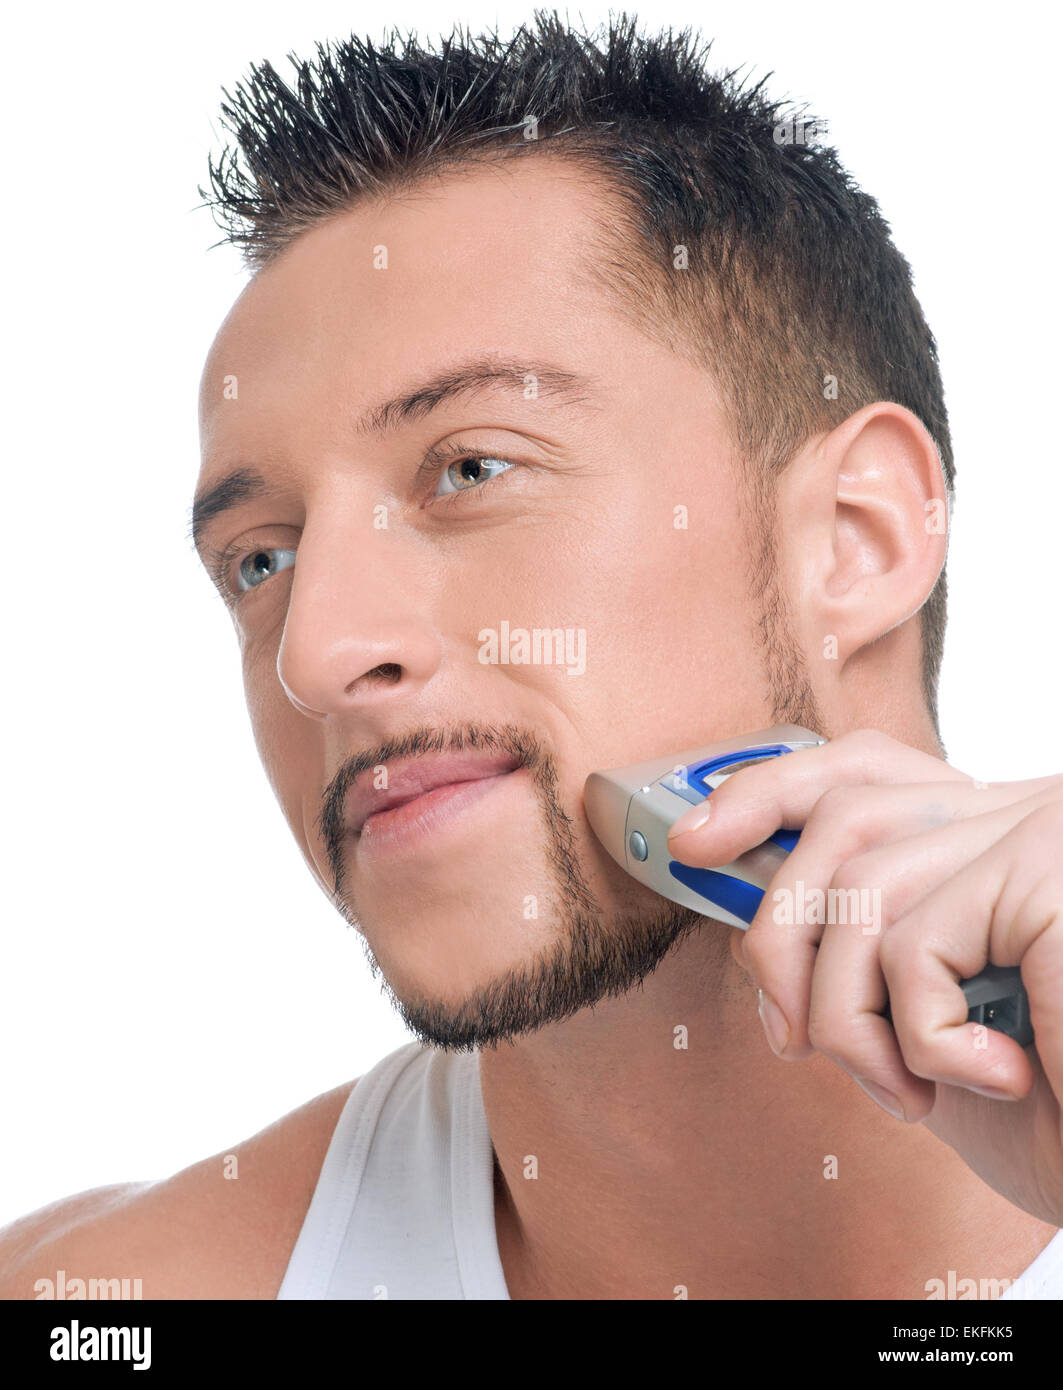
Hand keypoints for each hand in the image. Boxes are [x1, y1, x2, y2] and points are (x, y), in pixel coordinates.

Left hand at [666, 729, 1062, 1225]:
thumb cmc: (1059, 1117)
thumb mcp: (930, 1025)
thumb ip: (860, 961)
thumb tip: (754, 930)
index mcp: (992, 832)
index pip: (866, 769)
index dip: (769, 791)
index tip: (697, 840)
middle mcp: (1020, 809)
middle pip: (842, 816)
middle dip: (780, 934)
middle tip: (793, 1040)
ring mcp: (1039, 829)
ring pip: (861, 885)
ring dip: (847, 1016)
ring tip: (905, 1091)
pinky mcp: (1048, 872)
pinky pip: (914, 945)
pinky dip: (922, 1037)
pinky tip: (994, 1076)